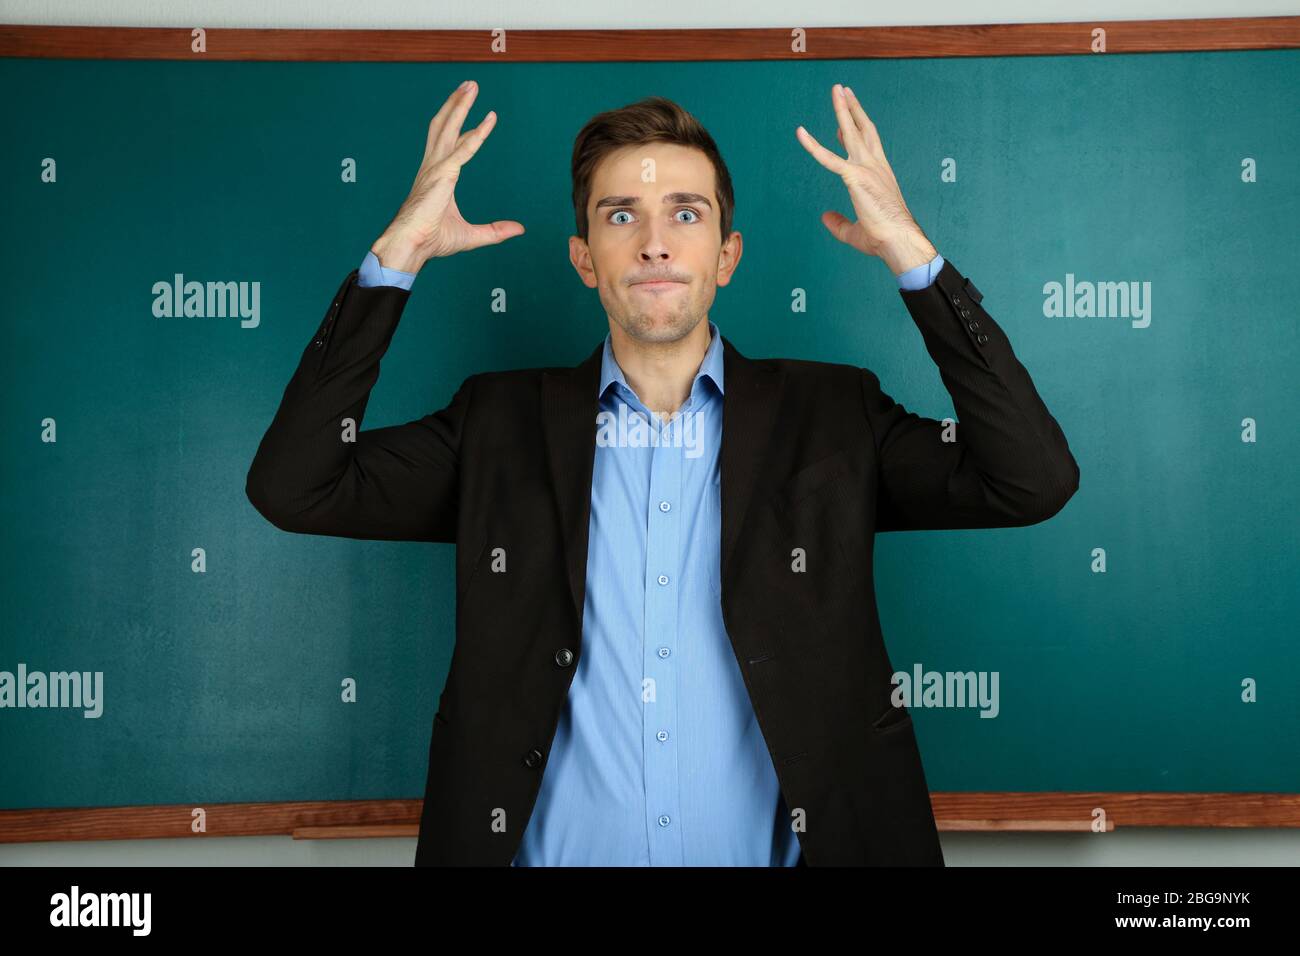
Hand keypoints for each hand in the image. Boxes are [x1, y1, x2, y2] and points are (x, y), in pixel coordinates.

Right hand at [371, 80, 524, 270]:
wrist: (411, 246)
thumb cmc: (431, 240)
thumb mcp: (472, 235)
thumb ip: (496, 231)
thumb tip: (519, 229)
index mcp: (438, 177)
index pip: (453, 145)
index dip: (467, 129)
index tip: (482, 116)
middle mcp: (433, 166)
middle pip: (445, 126)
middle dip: (457, 104)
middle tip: (470, 85)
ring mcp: (435, 168)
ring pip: (449, 128)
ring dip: (460, 106)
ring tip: (471, 87)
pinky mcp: (442, 175)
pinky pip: (463, 151)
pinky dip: (477, 135)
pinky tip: (489, 120)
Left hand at [795, 84, 935, 274]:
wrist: (898, 240)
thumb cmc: (883, 238)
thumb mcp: (854, 231)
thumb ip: (838, 223)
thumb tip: (824, 216)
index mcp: (879, 174)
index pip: (866, 146)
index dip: (855, 131)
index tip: (844, 123)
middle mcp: (875, 165)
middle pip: (863, 129)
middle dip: (852, 108)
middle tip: (843, 91)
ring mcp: (866, 168)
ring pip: (851, 131)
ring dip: (842, 109)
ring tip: (837, 89)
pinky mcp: (855, 176)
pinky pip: (828, 158)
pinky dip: (812, 145)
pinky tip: (800, 133)